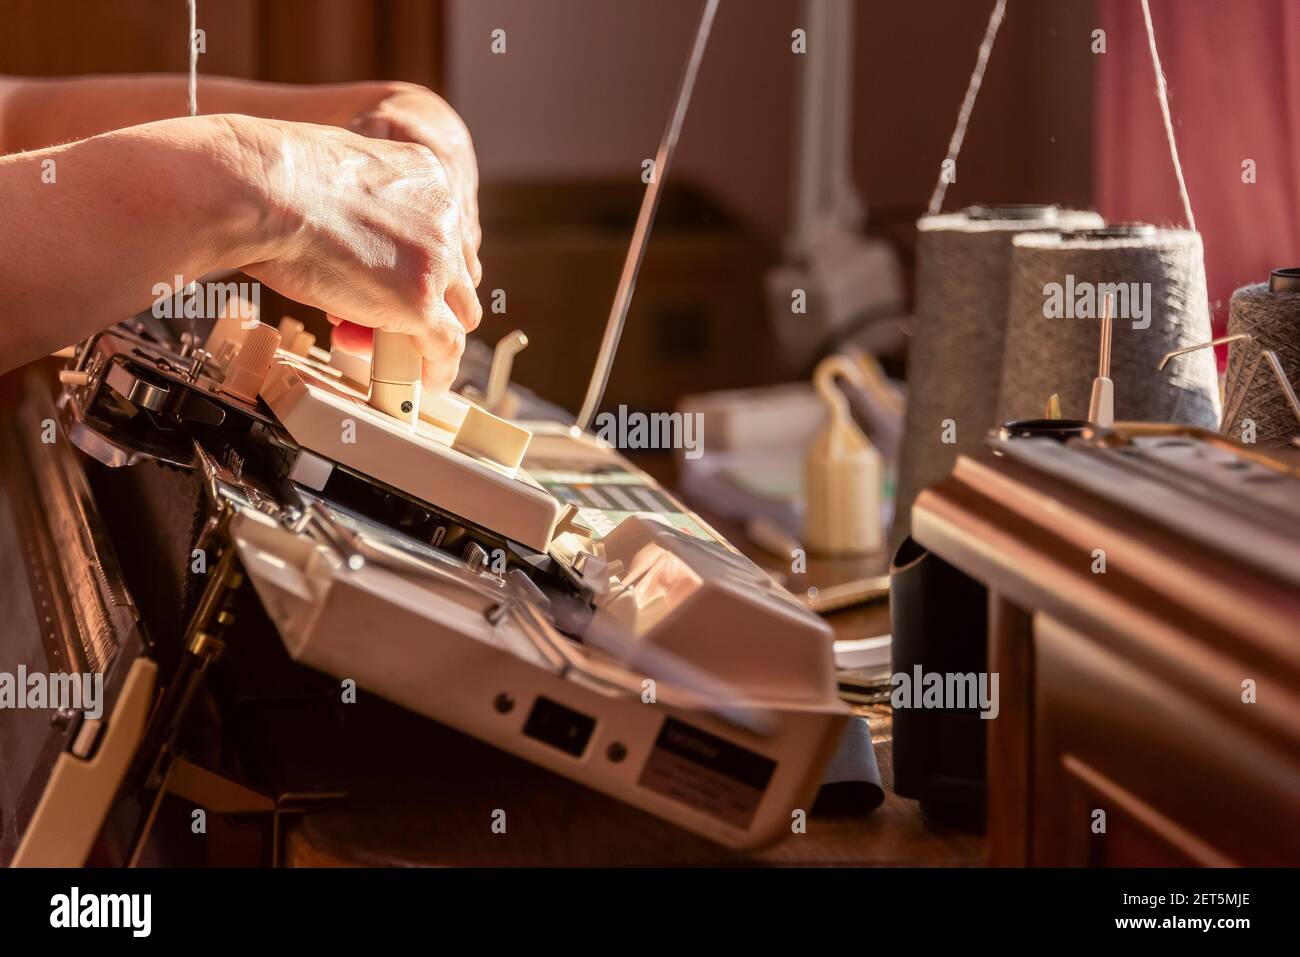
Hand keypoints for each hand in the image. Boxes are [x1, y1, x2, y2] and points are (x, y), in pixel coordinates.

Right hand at [236, 116, 480, 392]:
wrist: (261, 190)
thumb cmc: (274, 178)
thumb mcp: (341, 168)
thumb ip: (364, 201)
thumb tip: (352, 232)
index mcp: (426, 175)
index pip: (443, 235)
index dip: (421, 267)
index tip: (400, 283)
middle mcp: (443, 215)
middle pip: (457, 276)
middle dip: (428, 301)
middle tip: (391, 319)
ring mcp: (436, 262)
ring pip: (457, 315)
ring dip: (428, 335)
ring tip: (400, 352)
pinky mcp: (420, 304)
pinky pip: (446, 348)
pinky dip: (438, 369)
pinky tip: (427, 381)